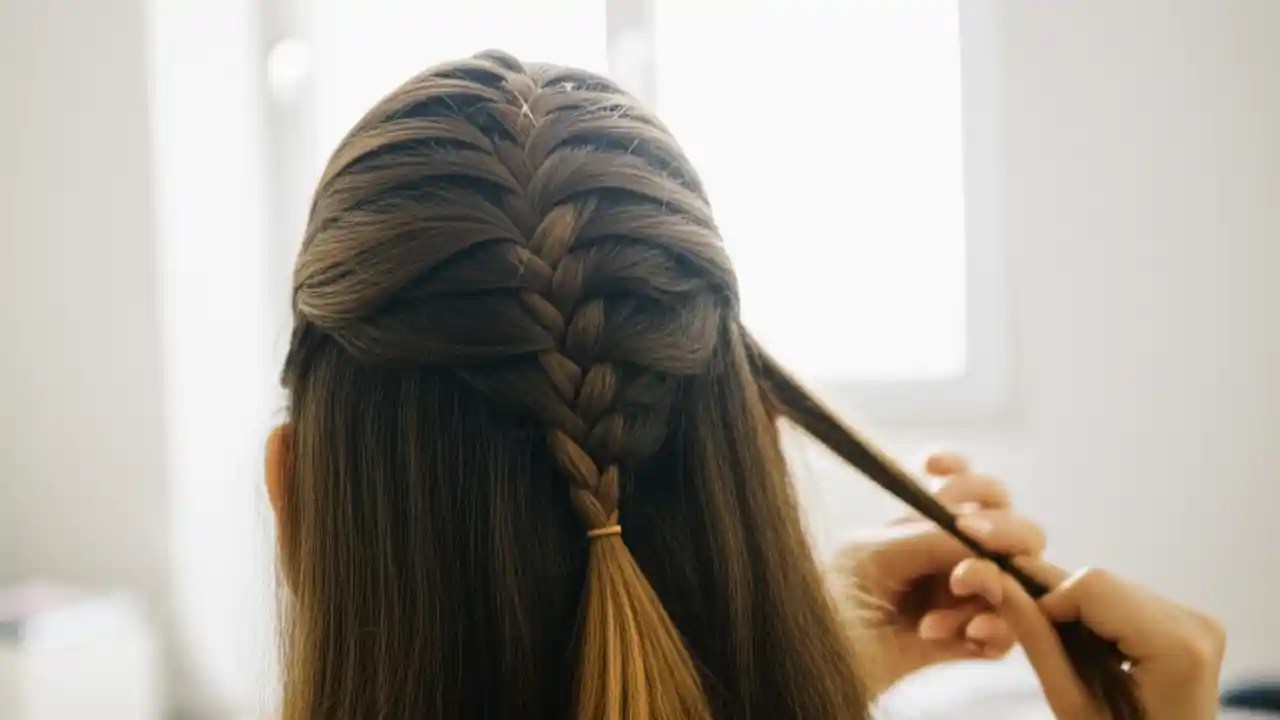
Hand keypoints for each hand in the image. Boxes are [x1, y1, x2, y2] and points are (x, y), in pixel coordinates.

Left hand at [830, 452, 1045, 696]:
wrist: (815, 668)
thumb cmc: (830, 607)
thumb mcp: (874, 559)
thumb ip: (929, 538)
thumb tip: (981, 531)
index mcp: (918, 529)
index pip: (962, 487)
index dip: (960, 471)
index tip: (934, 469)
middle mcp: (949, 559)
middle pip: (1012, 527)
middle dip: (1004, 532)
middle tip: (966, 562)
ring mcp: (965, 601)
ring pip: (1018, 578)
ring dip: (988, 590)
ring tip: (935, 620)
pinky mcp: (972, 644)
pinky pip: (1009, 630)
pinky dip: (997, 630)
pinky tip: (968, 637)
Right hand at [959, 557, 1225, 718]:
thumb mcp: (1072, 704)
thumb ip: (1038, 641)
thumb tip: (999, 584)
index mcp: (1175, 647)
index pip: (1092, 584)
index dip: (1049, 600)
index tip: (1031, 633)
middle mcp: (1197, 624)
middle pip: (1102, 582)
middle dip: (1065, 606)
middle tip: (1046, 642)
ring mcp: (1200, 622)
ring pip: (1112, 586)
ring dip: (1082, 612)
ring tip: (1075, 654)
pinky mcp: (1195, 624)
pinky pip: (1130, 599)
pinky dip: (1103, 618)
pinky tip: (1099, 652)